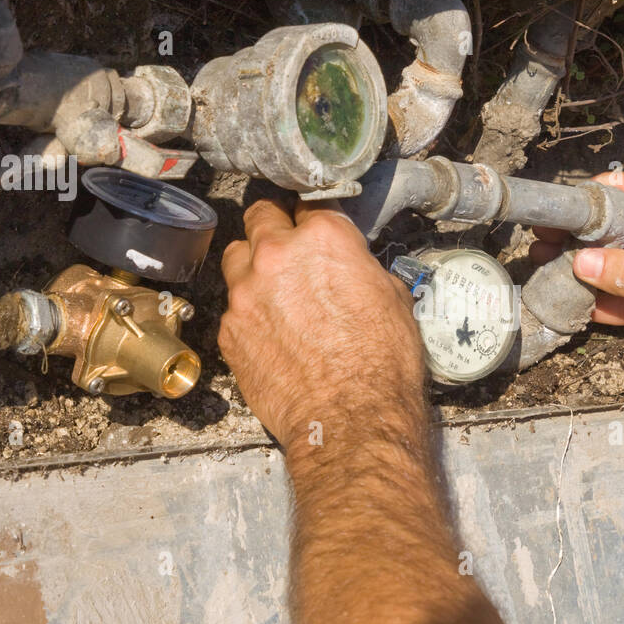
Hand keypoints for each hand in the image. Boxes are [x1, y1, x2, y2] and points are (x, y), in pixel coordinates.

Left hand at [219, 196, 425, 452]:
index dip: (317, 219)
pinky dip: (248, 314)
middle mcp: (277, 255)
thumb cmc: (381, 366)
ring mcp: (246, 292)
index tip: (318, 229)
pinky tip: (271, 334)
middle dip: (274, 227)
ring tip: (273, 289)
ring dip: (253, 266)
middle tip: (288, 247)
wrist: (352, 419)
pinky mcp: (230, 330)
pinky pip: (233, 308)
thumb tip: (355, 271)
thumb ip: (362, 270)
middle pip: (261, 216)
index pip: (311, 204)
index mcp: (324, 239)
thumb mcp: (394, 300)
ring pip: (236, 257)